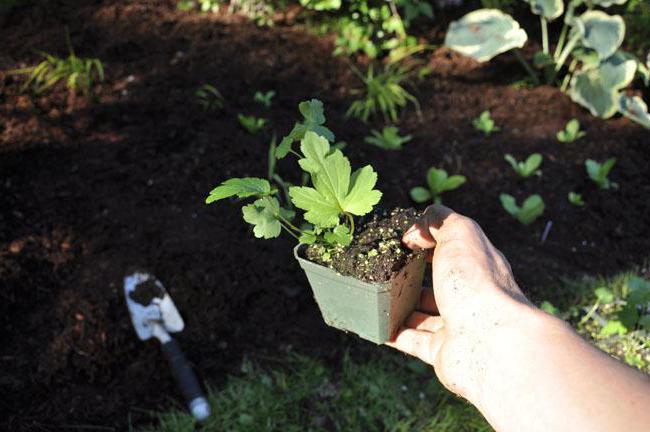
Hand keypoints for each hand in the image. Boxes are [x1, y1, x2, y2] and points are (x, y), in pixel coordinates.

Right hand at [387, 204, 533, 403]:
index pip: (456, 249)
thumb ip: (439, 220)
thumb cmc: (477, 282)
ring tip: (378, 295)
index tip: (404, 240)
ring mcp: (458, 326)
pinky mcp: (442, 353)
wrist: (490, 342)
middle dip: (415, 278)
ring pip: (424, 315)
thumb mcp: (459, 234)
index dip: (431, 242)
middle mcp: (471, 296)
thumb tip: (416, 230)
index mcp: (479, 266)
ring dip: (402, 307)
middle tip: (388, 269)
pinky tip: (377, 325)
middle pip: (440, 285)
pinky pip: (412, 342)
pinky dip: (394, 334)